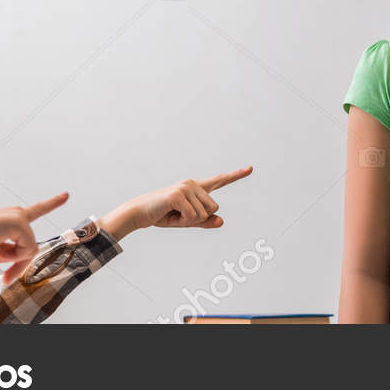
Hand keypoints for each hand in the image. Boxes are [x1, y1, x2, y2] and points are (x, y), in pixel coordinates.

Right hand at [0, 192, 64, 283]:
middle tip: (5, 279)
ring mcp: (20, 217)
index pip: (36, 210)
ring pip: (30, 250)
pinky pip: (27, 250)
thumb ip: (11, 253)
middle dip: (17, 264)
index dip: (52, 203)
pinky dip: (13, 257)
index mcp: (11, 217)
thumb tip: (25, 261)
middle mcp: (18, 213)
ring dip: (12, 261)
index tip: (67, 195)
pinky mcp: (20, 222)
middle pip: (30, 246)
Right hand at [100, 167, 253, 238]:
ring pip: (203, 214)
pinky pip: (192, 216)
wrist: (139, 214)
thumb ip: (205, 221)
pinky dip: (182, 221)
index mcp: (196, 188)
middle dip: (198, 219)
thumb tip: (222, 221)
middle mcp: (193, 184)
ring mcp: (186, 187)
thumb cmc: (163, 215)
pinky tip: (169, 214)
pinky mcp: (178, 194)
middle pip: (213, 208)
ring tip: (172, 214)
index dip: (236, 175)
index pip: (219, 181)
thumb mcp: (187, 221)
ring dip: (188, 220)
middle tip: (178, 215)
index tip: (250, 168)